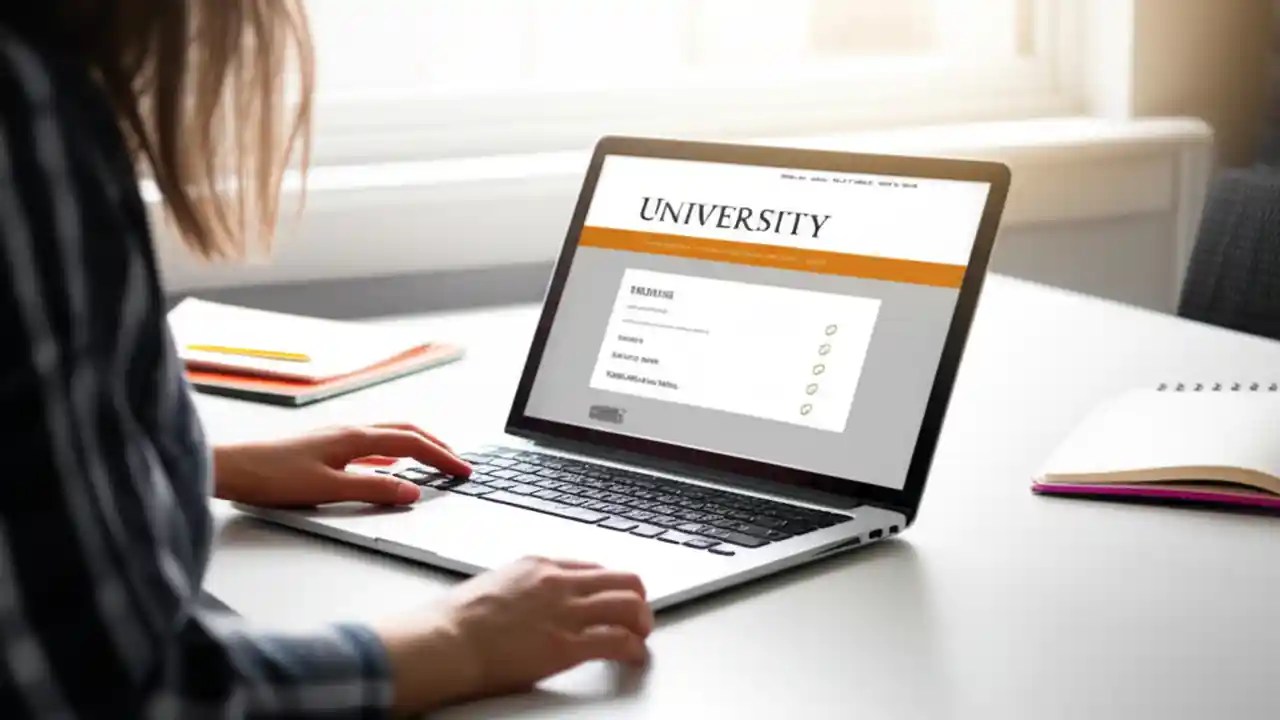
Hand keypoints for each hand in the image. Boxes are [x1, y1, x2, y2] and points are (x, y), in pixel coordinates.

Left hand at [213, 423, 469, 506]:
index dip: (441, 457)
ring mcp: (335, 437)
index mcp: (354, 437)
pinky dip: (393, 450)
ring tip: (434, 459)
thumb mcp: (327, 489)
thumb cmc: (271, 476)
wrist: (230, 467)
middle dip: (436, 445)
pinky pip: (371, 443)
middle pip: (405, 431)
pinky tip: (390, 462)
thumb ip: (372, 490)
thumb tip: (412, 493)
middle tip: (458, 462)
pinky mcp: (324, 446)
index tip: (464, 470)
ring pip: (388, 434)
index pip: (411, 443)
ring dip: (416, 445)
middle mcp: (348, 430)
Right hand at [374, 556, 651, 713]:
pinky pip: (618, 640)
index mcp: (538, 565)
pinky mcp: (566, 644)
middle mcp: (558, 581)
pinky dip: (634, 649)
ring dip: (642, 622)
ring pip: (630, 604)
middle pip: (622, 579)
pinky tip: (634, 656)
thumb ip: (522, 589)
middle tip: (638, 619)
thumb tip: (530, 603)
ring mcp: (565, 611)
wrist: (443, 642)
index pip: (593, 568)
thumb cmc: (455, 621)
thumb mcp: (494, 585)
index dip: (610, 587)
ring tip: (640, 638)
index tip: (613, 600)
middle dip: (637, 599)